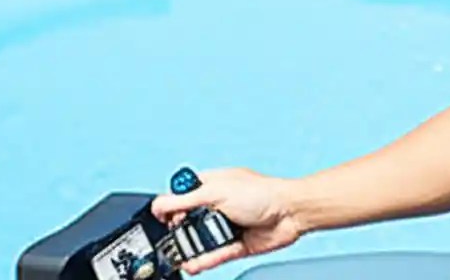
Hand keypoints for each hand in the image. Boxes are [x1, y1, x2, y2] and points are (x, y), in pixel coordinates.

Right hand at [151, 168, 303, 275]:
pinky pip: (216, 255)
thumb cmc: (262, 193)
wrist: (291, 213)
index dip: (172, 206)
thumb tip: (159, 204)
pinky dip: (204, 261)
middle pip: (189, 221)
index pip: (182, 195)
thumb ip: (185, 200)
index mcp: (212, 184)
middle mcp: (218, 204)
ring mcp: (227, 225)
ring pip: (202, 241)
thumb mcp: (215, 192)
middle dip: (180, 232)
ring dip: (191, 250)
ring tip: (180, 257)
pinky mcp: (237, 244)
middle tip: (173, 239)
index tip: (164, 217)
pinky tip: (193, 265)